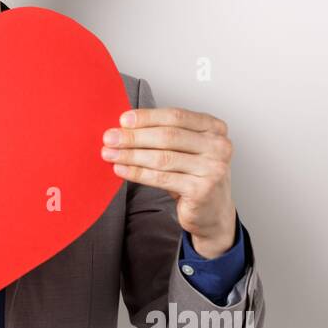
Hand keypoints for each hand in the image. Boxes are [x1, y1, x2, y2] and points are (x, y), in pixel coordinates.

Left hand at [100, 106, 236, 256]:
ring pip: (162, 158)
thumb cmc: (194, 176)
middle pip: (167, 136)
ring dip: (131, 155)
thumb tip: (124, 127)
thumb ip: (164, 135)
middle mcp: (218, 146)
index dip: (147, 117)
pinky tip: (121, 169)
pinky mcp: (201, 190)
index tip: (123, 120)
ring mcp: (213, 168)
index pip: (176, 116)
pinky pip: (161, 178)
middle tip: (109, 138)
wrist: (213, 211)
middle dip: (134, 137)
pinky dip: (137, 173)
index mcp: (214, 128)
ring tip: (109, 154)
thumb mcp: (185, 149)